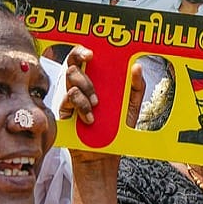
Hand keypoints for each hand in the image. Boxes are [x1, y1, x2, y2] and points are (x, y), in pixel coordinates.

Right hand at [59, 46, 145, 164]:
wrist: (105, 153)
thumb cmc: (116, 128)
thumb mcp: (132, 106)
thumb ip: (136, 86)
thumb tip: (137, 66)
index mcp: (98, 80)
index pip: (86, 58)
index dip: (85, 50)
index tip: (93, 52)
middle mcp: (83, 85)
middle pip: (73, 61)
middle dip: (79, 56)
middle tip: (90, 60)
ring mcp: (72, 97)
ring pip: (71, 76)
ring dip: (86, 86)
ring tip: (96, 103)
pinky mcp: (65, 111)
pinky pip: (69, 98)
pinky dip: (81, 105)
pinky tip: (90, 118)